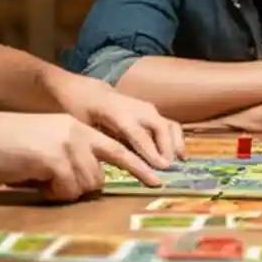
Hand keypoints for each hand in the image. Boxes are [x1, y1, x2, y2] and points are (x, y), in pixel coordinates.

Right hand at [0, 112, 163, 201]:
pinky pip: (67, 190)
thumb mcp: (41, 146)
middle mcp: (76, 131)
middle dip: (88, 185)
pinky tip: (32, 181)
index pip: (116, 147)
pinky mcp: (54, 158)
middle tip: (85, 184)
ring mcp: (67, 143)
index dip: (138, 166)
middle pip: (104, 171)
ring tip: (38, 179)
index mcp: (74, 126)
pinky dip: (52, 194)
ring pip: (87, 184)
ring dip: (64, 191)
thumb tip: (84, 184)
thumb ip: (66, 158)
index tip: (158, 180)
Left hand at [52, 76, 184, 169]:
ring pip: (168, 125)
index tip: (161, 168)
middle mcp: (136, 109)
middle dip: (166, 149)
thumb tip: (106, 170)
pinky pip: (170, 125)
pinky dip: (177, 139)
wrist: (87, 91)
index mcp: (116, 112)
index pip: (138, 134)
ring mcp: (146, 109)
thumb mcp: (82, 127)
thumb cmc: (81, 111)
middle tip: (167, 170)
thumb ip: (97, 144)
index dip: (150, 151)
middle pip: (159, 127)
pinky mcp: (152, 112)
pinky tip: (181, 156)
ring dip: (175, 144)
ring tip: (178, 163)